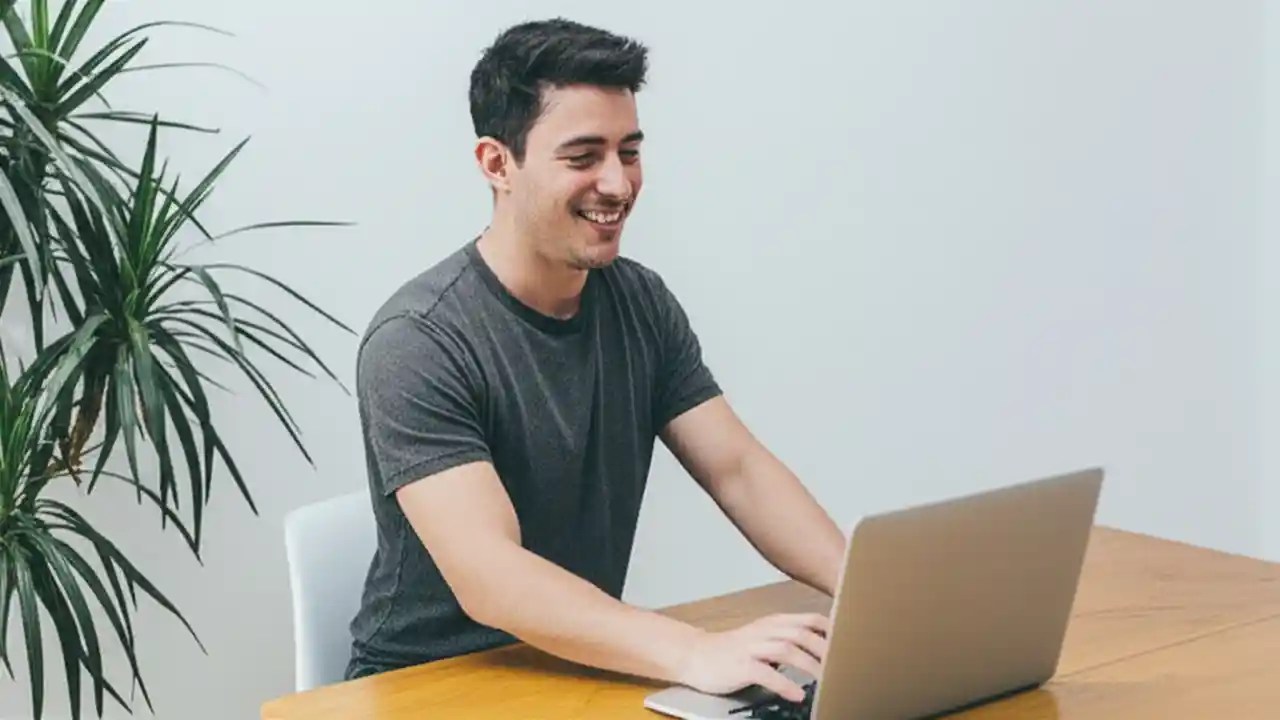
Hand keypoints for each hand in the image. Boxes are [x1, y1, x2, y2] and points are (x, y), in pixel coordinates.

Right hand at [675, 613, 828, 702]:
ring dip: (809, 665)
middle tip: (843, 667)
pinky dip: (783, 683)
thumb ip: (788, 639)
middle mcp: (764, 630)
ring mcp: (751, 647)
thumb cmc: (733, 650)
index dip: (831, 630)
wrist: (696, 655)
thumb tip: (821, 649)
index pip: (809, 620)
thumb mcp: (763, 638)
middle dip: (825, 650)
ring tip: (826, 681)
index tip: (850, 644)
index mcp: (773, 623)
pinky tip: (797, 695)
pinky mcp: (740, 665)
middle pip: (801, 633)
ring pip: (786, 649)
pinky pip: (765, 672)